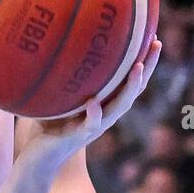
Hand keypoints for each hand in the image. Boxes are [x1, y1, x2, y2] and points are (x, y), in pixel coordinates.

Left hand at [20, 39, 162, 167]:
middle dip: (147, 66)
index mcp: (103, 104)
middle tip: (156, 43)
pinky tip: (94, 103)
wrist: (37, 159)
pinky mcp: (78, 138)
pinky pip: (90, 125)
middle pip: (133, 89)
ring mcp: (93, 126)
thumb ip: (60, 76)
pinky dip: (94, 114)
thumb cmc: (45, 126)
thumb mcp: (55, 96)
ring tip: (138, 68)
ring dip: (130, 87)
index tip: (151, 34)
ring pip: (119, 107)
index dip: (142, 59)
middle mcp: (104, 114)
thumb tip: (54, 42)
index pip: (128, 79)